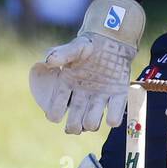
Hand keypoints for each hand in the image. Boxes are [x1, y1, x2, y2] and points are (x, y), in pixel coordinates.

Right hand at [29, 0, 145, 133]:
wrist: (111, 41)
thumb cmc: (89, 44)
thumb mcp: (75, 47)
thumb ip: (62, 53)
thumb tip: (48, 61)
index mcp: (67, 86)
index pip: (56, 108)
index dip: (54, 114)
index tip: (54, 115)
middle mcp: (81, 97)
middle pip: (74, 122)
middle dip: (73, 126)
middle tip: (75, 125)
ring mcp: (99, 98)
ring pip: (92, 122)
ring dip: (91, 123)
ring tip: (92, 118)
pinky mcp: (117, 96)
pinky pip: (115, 114)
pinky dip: (113, 119)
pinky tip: (110, 118)